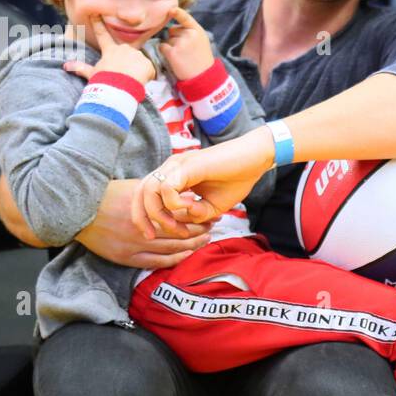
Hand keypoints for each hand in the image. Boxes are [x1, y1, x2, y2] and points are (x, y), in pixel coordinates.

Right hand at [64, 18, 155, 83]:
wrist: (119, 89)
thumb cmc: (104, 82)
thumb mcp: (92, 74)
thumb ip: (81, 68)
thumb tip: (66, 65)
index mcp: (110, 50)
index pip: (102, 35)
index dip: (98, 23)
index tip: (96, 13)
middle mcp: (124, 49)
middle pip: (127, 55)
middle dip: (127, 64)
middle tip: (123, 77)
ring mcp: (137, 55)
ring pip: (138, 63)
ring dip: (136, 71)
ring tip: (130, 81)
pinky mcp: (147, 63)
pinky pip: (149, 71)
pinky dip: (146, 77)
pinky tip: (140, 82)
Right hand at [75, 179, 212, 268]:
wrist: (76, 213)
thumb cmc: (106, 196)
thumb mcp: (135, 188)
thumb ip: (158, 195)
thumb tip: (186, 196)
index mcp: (146, 209)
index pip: (180, 215)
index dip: (197, 215)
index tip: (209, 213)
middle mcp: (143, 228)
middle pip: (180, 232)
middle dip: (200, 230)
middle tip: (213, 226)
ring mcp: (135, 245)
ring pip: (172, 248)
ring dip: (192, 245)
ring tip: (205, 239)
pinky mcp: (127, 258)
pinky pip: (157, 262)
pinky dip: (175, 259)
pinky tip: (188, 254)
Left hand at [133, 127, 274, 237]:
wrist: (255, 159)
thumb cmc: (236, 179)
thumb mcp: (211, 207)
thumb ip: (193, 215)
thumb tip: (180, 220)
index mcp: (174, 175)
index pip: (145, 194)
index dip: (143, 216)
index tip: (153, 235)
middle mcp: (171, 168)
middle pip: (139, 192)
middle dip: (141, 217)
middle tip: (152, 235)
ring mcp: (177, 164)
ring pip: (149, 190)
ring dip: (160, 214)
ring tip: (179, 226)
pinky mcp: (186, 165)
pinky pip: (167, 188)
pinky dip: (174, 204)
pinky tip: (192, 207)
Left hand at [159, 7, 214, 80]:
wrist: (203, 76)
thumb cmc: (201, 59)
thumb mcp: (201, 41)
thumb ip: (190, 31)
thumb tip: (173, 26)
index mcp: (197, 30)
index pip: (185, 17)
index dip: (177, 12)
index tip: (171, 9)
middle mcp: (189, 34)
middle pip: (172, 30)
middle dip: (175, 38)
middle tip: (185, 50)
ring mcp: (180, 43)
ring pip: (167, 39)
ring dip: (171, 46)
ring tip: (182, 56)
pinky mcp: (172, 52)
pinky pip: (162, 46)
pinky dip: (165, 52)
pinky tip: (174, 58)